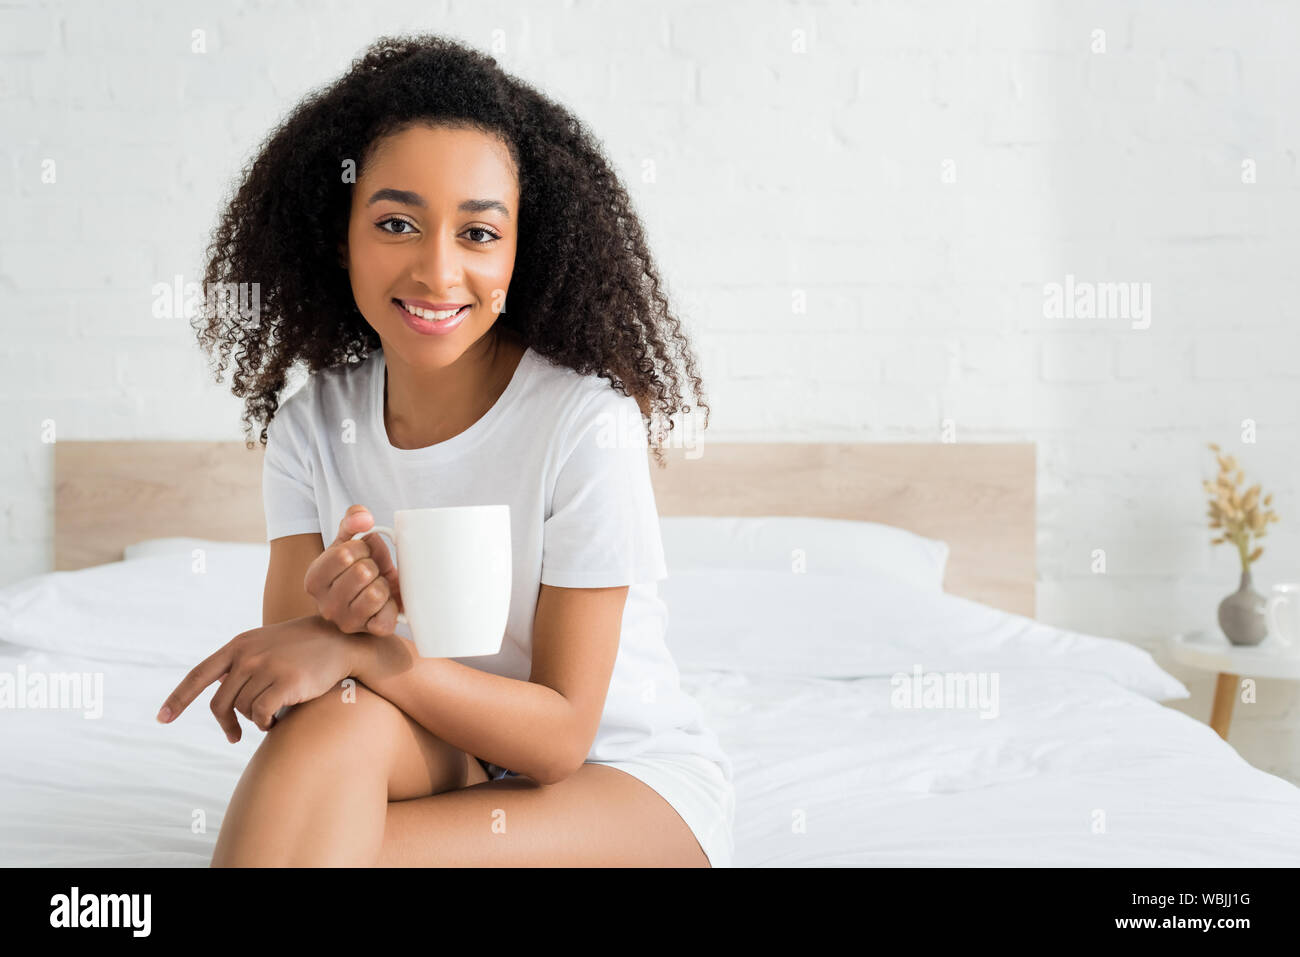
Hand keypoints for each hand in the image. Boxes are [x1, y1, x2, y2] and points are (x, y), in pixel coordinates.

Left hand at [156, 614, 358, 742]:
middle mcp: (248, 655)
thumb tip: (220, 692)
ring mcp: (267, 668)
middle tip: (233, 736)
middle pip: (220, 703)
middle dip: (226, 723)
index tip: (162, 719)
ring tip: (270, 714)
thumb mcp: (266, 645)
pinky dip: (266, 723)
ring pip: (243, 711)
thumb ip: (240, 663)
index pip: (199, 675)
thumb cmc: (302, 648)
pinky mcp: (286, 683)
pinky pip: (261, 715)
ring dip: (253, 721)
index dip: (178, 699)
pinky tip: (276, 720)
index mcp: (238, 645)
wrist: (341, 641)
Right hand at [303, 504, 403, 636]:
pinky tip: (385, 602)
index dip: (362, 549)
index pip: (345, 554)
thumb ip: (352, 520)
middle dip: (374, 566)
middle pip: (363, 572)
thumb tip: (365, 519)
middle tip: (372, 572)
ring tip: (377, 586)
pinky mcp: (370, 632)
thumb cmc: (359, 567)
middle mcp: (325, 605)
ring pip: (376, 593)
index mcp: (314, 580)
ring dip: (384, 584)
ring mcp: (346, 622)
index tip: (361, 554)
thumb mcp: (350, 540)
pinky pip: (388, 615)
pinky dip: (393, 604)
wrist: (374, 598)